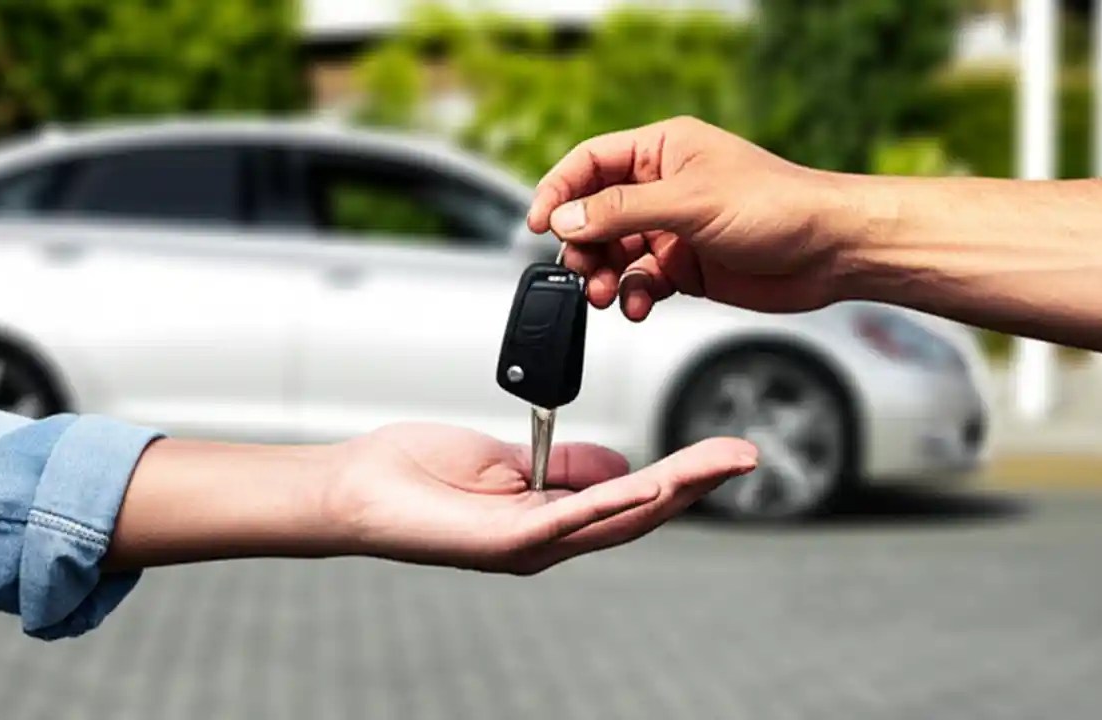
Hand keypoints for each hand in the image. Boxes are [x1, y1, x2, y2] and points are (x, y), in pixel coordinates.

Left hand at [321, 423, 755, 574]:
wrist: (357, 489)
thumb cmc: (419, 472)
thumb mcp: (507, 458)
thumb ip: (563, 465)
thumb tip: (618, 465)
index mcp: (551, 516)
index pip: (630, 497)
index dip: (681, 476)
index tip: (723, 450)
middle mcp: (549, 539)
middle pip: (639, 511)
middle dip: (696, 482)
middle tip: (745, 455)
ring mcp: (531, 545)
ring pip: (618, 518)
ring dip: (673, 489)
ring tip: (719, 464)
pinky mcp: (506, 543)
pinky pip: (570, 519)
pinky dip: (614, 499)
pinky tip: (650, 481)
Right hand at [527, 116, 861, 320]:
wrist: (830, 251)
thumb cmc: (779, 206)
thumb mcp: (689, 202)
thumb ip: (621, 211)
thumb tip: (566, 217)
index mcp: (663, 151)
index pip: (591, 163)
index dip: (559, 190)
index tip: (540, 224)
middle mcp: (664, 187)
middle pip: (596, 213)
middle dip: (582, 244)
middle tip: (580, 269)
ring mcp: (674, 229)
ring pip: (616, 252)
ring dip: (604, 275)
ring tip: (605, 294)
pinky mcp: (687, 267)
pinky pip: (642, 280)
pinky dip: (634, 295)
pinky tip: (638, 304)